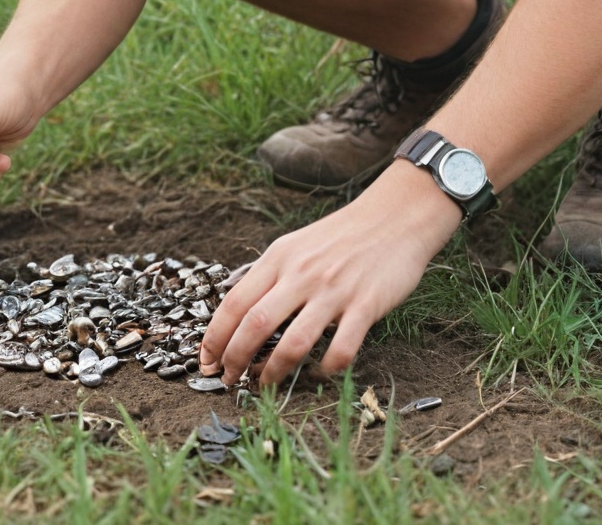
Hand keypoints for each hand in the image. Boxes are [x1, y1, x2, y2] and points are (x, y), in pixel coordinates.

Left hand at [199, 161, 461, 386]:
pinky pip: (341, 349)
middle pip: (255, 325)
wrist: (395, 216)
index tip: (206, 360)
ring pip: (293, 343)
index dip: (215, 337)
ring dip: (272, 372)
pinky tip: (320, 373)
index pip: (234, 302)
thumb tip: (237, 309)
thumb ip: (269, 274)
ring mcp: (334, 291)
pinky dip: (326, 369)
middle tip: (227, 379)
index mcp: (279, 258)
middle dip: (234, 359)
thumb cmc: (342, 235)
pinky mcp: (366, 305)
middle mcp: (301, 275)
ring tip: (263, 385)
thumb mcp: (295, 244)